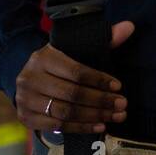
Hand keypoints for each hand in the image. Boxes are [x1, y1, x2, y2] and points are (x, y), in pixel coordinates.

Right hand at [15, 20, 134, 133]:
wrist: (27, 80)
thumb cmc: (58, 64)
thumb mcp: (74, 49)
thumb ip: (104, 39)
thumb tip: (129, 27)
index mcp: (43, 57)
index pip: (76, 71)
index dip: (99, 80)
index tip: (118, 86)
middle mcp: (31, 78)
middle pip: (72, 93)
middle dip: (101, 100)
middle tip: (122, 104)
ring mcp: (26, 100)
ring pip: (66, 112)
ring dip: (95, 116)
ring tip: (115, 116)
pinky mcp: (27, 118)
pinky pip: (58, 126)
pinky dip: (81, 127)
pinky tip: (99, 126)